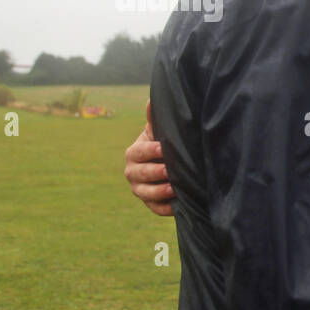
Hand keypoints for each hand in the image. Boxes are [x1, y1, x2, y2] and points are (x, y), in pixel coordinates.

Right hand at [124, 100, 174, 216]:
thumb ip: (156, 119)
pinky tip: (176, 205)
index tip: (163, 147)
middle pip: (139, 173)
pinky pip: (155, 208)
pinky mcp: (151, 203)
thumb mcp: (161, 132)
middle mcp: (133, 171)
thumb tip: (151, 101)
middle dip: (154, 172)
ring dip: (158, 191)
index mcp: (134, 153)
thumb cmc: (166, 144)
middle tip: (169, 170)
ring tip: (174, 188)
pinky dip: (164, 208)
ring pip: (144, 193)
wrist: (172, 164)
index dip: (150, 150)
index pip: (138, 152)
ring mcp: (140, 189)